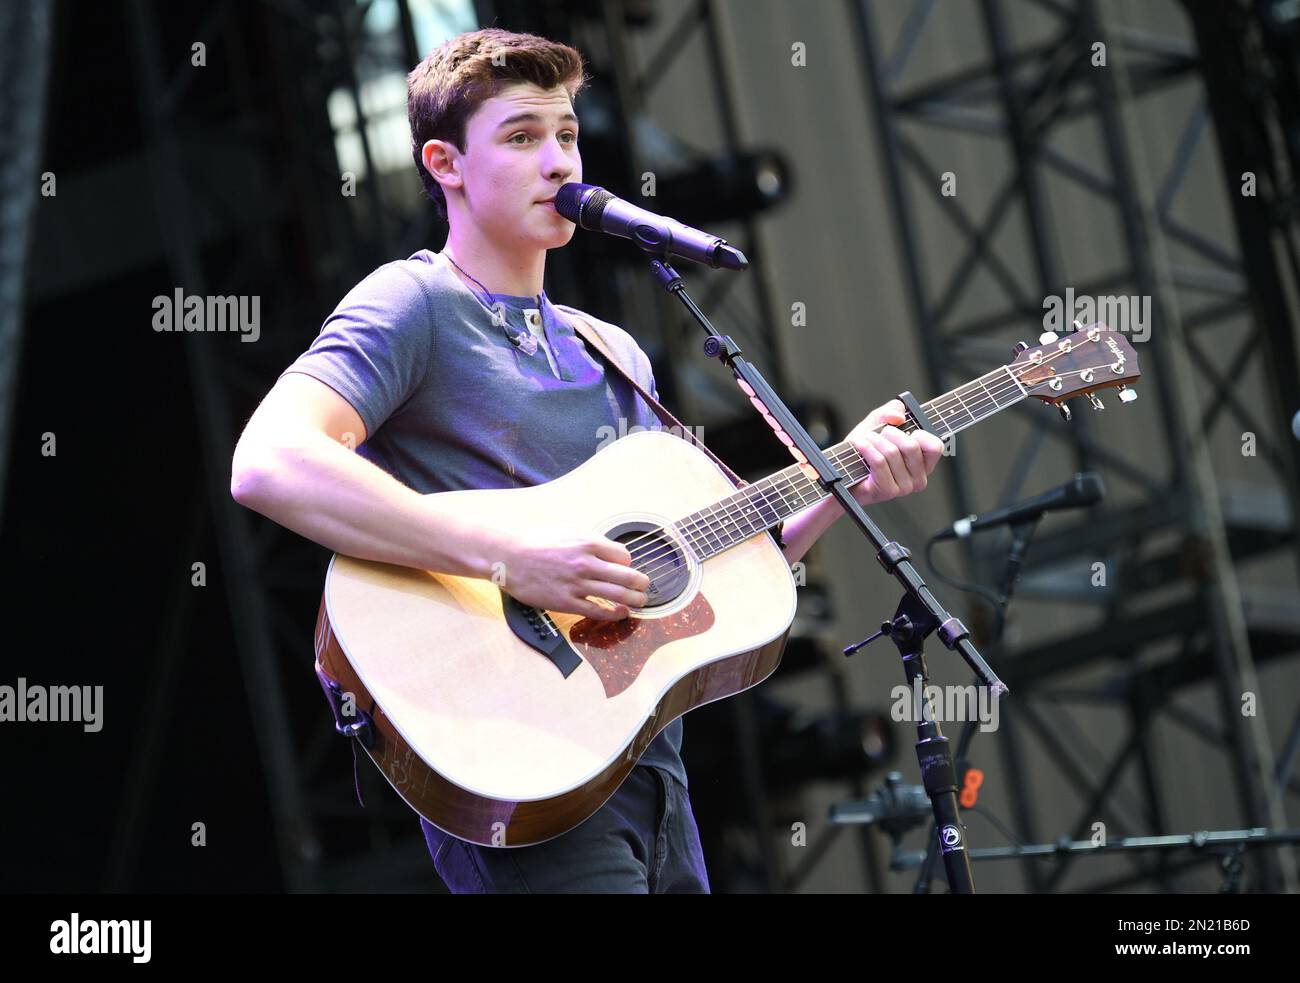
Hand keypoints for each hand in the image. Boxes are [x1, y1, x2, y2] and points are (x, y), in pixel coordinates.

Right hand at [495, 526, 650, 620]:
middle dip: (641, 583)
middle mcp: (587, 563)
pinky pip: (598, 611)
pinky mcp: (567, 602)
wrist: (509, 558)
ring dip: (634, 600)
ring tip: (640, 601)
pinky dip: (614, 614)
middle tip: (645, 586)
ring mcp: (578, 584)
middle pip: (628, 576)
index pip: (624, 555)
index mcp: (588, 543)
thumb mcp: (567, 530)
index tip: (625, 567)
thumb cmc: (535, 542)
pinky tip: (620, 613)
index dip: (627, 562)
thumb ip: (589, 541)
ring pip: (618, 595)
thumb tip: (609, 550)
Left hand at [844, 399, 944, 505]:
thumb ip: (891, 410)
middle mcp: (919, 478)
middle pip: (911, 446)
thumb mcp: (879, 423)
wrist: (846, 473)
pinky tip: (860, 444)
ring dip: (875, 440)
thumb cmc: (866, 449)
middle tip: (880, 432)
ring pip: (893, 453)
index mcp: (925, 464)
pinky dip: (867, 449)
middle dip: (891, 432)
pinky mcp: (887, 491)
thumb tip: (898, 417)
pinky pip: (879, 462)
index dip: (919, 433)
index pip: (935, 446)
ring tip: (866, 438)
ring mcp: (904, 487)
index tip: (904, 430)